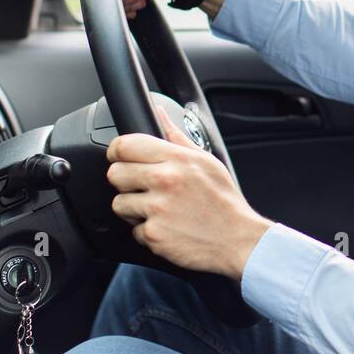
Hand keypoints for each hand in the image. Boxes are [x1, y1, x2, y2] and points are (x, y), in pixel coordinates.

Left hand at [106, 105, 272, 279]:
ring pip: (119, 203)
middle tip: (142, 187)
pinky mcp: (154, 235)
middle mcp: (164, 180)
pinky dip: (148, 232)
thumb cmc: (224, 201)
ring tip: (157, 210)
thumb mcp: (207, 161)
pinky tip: (166, 228)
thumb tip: (160, 114)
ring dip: (133, 209)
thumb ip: (178, 136)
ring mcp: (157, 209)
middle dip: (125, 181)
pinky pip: (134, 231)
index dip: (117, 151)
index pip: (125, 145)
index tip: (120, 157)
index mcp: (177, 159)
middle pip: (115, 173)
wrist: (238, 240)